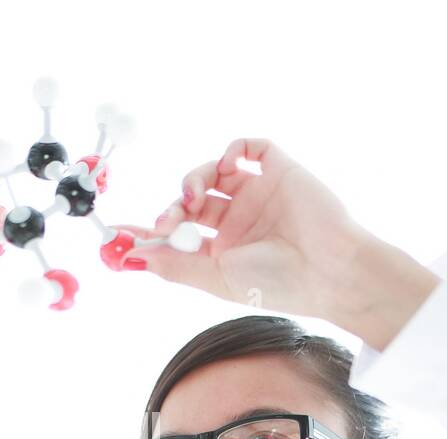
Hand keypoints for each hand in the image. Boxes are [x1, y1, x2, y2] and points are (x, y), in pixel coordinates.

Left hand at [108, 138, 435, 346]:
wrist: (330, 270)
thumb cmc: (278, 283)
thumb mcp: (216, 277)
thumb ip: (173, 265)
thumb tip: (130, 259)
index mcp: (225, 251)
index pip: (179, 234)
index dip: (149, 230)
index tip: (117, 232)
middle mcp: (239, 221)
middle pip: (190, 203)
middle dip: (172, 208)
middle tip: (166, 221)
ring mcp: (258, 194)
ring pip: (212, 173)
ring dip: (192, 179)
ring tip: (193, 196)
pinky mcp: (279, 170)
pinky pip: (249, 147)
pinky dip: (232, 149)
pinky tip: (227, 166)